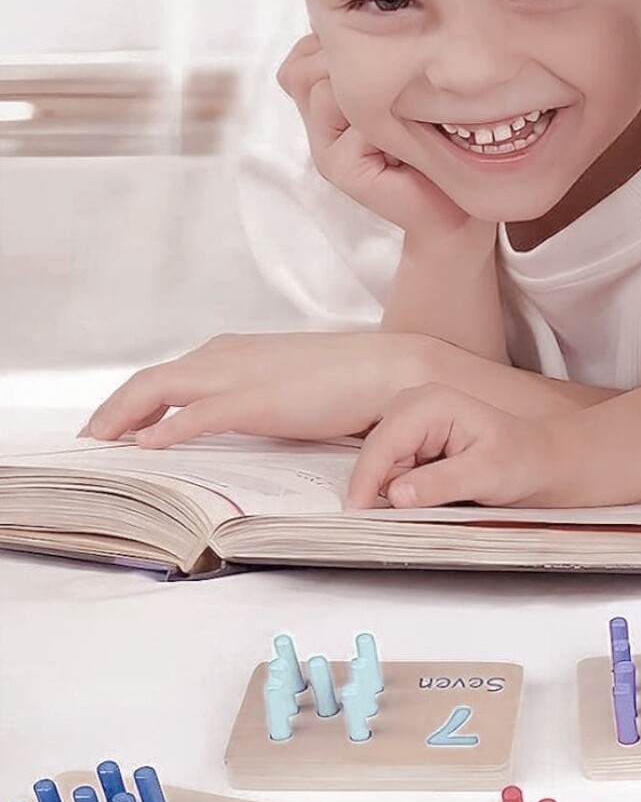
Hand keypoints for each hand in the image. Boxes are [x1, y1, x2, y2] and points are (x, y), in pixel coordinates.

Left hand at [83, 332, 433, 446]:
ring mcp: (238, 378)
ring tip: (101, 444)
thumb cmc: (351, 382)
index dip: (132, 401)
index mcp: (234, 354)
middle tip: (90, 440)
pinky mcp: (256, 401)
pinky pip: (196, 416)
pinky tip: (146, 447)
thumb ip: (259, 399)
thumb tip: (244, 423)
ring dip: (122, 417)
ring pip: (157, 390)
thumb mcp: (291, 388)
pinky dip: (166, 430)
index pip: (167, 376)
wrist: (389, 370)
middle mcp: (226, 358)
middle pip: (149, 381)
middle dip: (113, 410)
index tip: (113, 425)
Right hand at [277, 35, 476, 240]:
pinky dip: (385, 120)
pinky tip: (410, 137)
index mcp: (326, 103)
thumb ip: (379, 64)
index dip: (343, 44)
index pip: (305, 51)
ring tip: (408, 115)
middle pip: (304, 65)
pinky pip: (353, 120)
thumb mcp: (409, 93)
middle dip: (351, 63)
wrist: (456, 213)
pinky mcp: (338, 169)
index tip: (392, 61)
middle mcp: (318, 125)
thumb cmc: (441, 149)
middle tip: (403, 90)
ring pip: (324, 87)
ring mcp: (324, 150)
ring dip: (372, 91)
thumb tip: (369, 18)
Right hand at [346, 384, 546, 509]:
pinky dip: (403, 493)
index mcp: (431, 404)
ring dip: (394, 493)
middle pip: (376, 456)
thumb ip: (440, 483)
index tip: (357, 512)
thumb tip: (396, 495)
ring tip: (437, 504)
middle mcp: (415, 407)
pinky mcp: (415, 446)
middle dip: (380, 489)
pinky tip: (430, 500)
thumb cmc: (524, 461)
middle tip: (404, 517)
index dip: (366, 480)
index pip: (383, 444)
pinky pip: (394, 474)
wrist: (543, 462)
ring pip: (383, 468)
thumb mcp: (487, 475)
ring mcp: (413, 426)